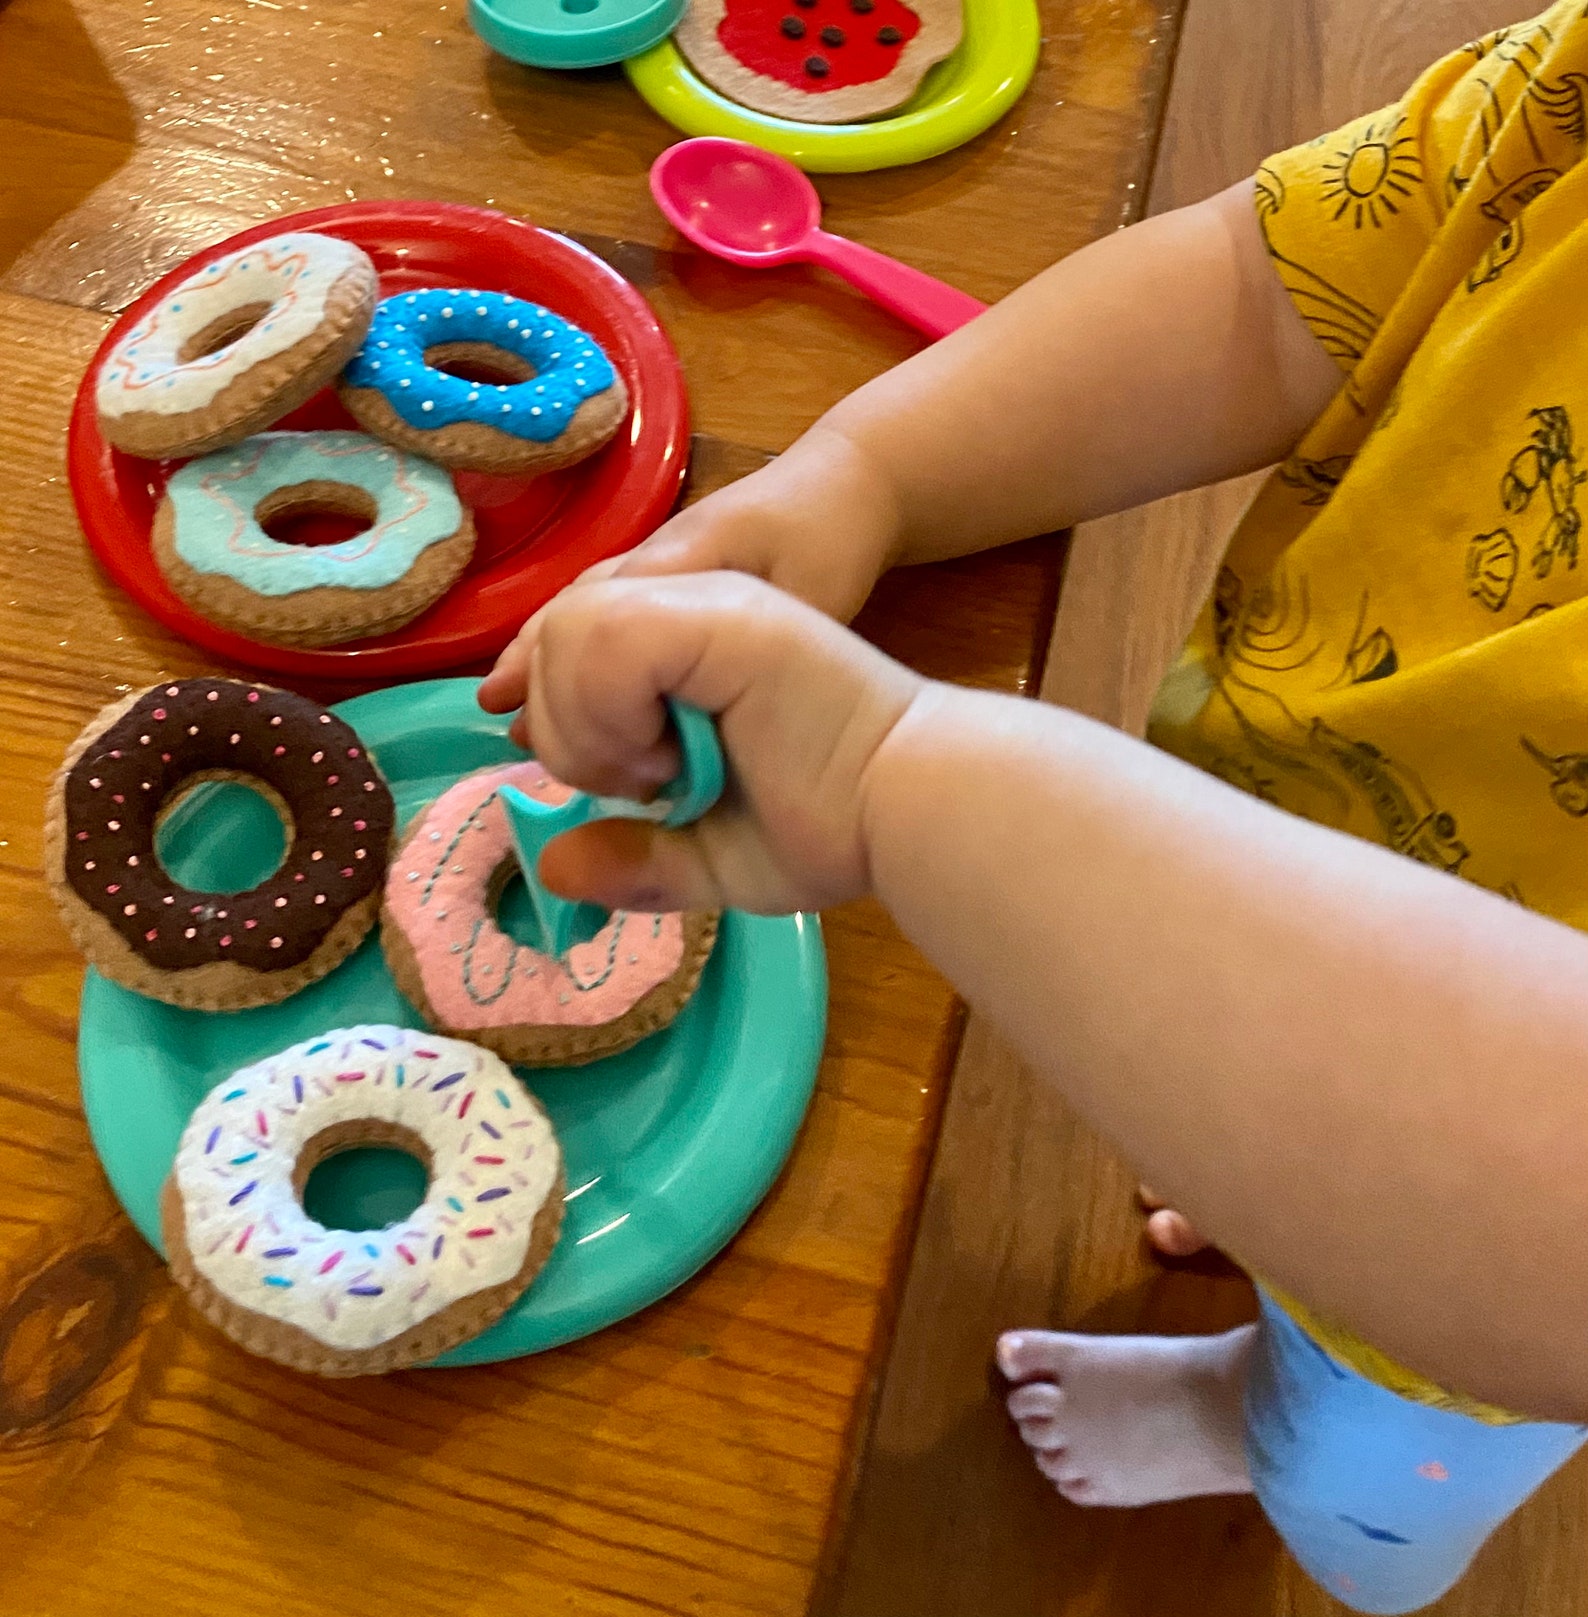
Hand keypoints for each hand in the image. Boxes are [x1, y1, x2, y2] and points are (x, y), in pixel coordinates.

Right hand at [478, 424, 900, 728]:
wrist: (844, 482)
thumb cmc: (828, 539)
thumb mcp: (806, 594)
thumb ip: (755, 638)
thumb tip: (697, 696)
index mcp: (676, 564)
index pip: (598, 618)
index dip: (573, 678)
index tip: (557, 726)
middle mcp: (646, 560)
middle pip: (569, 616)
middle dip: (539, 676)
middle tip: (520, 737)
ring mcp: (648, 564)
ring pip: (574, 613)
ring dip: (539, 663)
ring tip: (507, 716)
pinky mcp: (660, 575)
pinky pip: (594, 612)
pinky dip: (563, 648)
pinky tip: (541, 682)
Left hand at [497, 571, 922, 915]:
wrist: (909, 810)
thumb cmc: (835, 830)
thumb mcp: (712, 854)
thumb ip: (635, 857)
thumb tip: (552, 868)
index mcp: (687, 650)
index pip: (567, 648)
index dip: (559, 720)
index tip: (619, 785)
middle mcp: (691, 608)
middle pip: (553, 632)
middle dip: (561, 727)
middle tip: (639, 782)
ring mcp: (705, 604)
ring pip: (567, 626)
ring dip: (583, 720)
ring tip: (654, 769)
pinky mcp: (716, 617)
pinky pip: (605, 636)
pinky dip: (605, 707)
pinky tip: (663, 753)